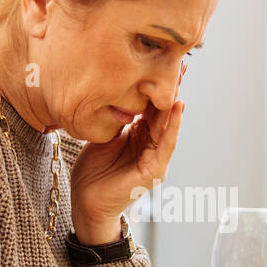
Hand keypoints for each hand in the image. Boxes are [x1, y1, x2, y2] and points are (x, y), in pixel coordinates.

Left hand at [70, 63, 187, 242]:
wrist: (86, 205)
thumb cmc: (93, 174)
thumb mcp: (104, 137)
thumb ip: (116, 119)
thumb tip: (119, 92)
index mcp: (141, 138)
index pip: (153, 108)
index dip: (157, 87)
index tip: (163, 62)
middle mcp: (152, 148)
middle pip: (165, 113)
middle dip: (171, 88)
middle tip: (180, 62)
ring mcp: (156, 160)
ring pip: (168, 126)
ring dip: (175, 101)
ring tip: (180, 78)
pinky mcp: (153, 172)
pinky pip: (165, 144)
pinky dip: (172, 125)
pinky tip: (176, 106)